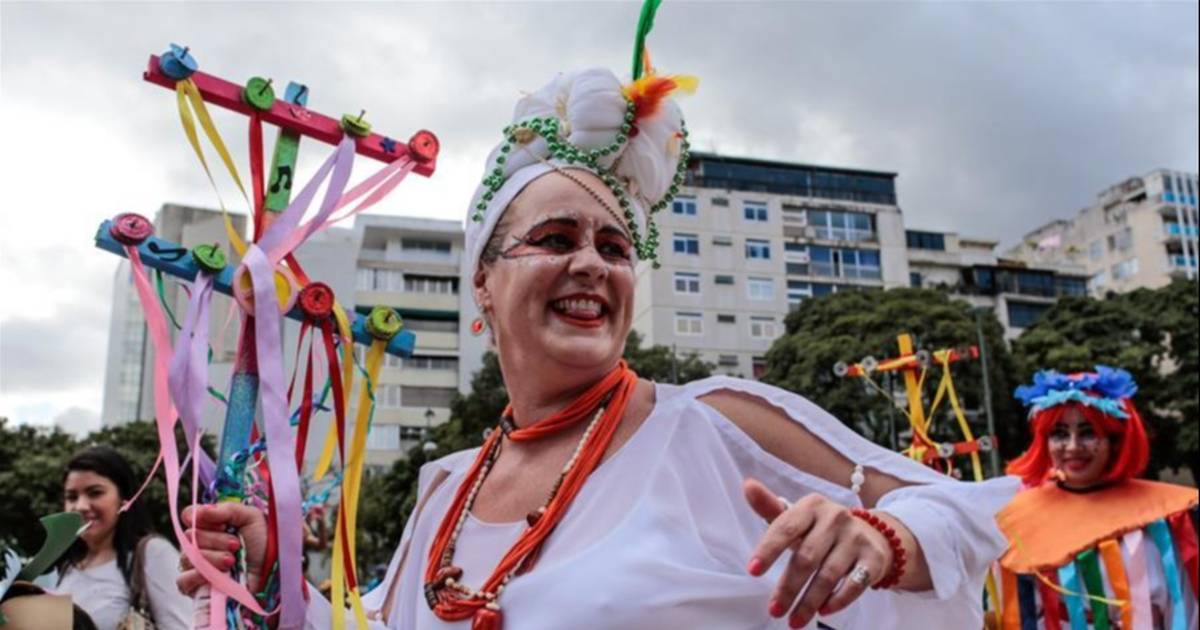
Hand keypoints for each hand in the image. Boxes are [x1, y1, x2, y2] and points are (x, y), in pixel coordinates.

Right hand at [176, 503, 268, 596]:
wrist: (272, 574)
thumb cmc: (264, 546)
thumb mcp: (251, 518)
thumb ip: (227, 509)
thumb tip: (199, 510)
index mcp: (212, 525)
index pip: (189, 515)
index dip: (199, 516)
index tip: (221, 523)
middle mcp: (201, 544)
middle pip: (189, 535)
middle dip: (215, 539)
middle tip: (235, 545)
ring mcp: (197, 566)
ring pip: (187, 556)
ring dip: (213, 557)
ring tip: (233, 561)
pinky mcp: (197, 588)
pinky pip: (183, 580)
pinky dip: (199, 575)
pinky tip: (220, 574)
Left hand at [743, 478, 892, 627]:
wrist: (868, 533)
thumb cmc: (820, 528)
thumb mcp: (796, 517)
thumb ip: (770, 507)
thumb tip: (748, 486)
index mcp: (811, 506)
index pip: (786, 528)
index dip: (768, 550)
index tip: (752, 571)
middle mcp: (835, 518)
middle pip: (806, 558)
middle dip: (788, 587)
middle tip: (774, 610)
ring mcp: (856, 537)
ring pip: (828, 575)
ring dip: (809, 602)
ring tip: (794, 621)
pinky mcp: (873, 558)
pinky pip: (854, 584)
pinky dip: (838, 600)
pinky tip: (823, 611)